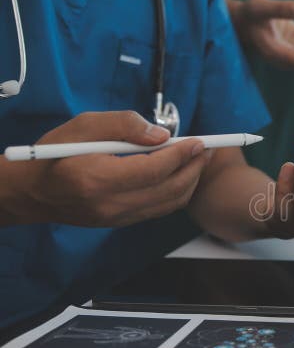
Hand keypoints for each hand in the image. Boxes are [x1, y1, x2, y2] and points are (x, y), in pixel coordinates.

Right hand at [1, 111, 210, 226]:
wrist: (33, 192)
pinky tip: (181, 175)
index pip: (154, 170)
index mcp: (98, 179)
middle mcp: (111, 205)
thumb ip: (124, 125)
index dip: (181, 155)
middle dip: (193, 168)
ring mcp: (117, 218)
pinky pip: (158, 209)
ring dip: (190, 181)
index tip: (198, 141)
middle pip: (169, 190)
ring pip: (169, 204)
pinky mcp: (120, 223)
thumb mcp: (84, 125)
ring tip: (199, 160)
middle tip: (206, 149)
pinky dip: (176, 193)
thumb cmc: (55, 153)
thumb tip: (162, 135)